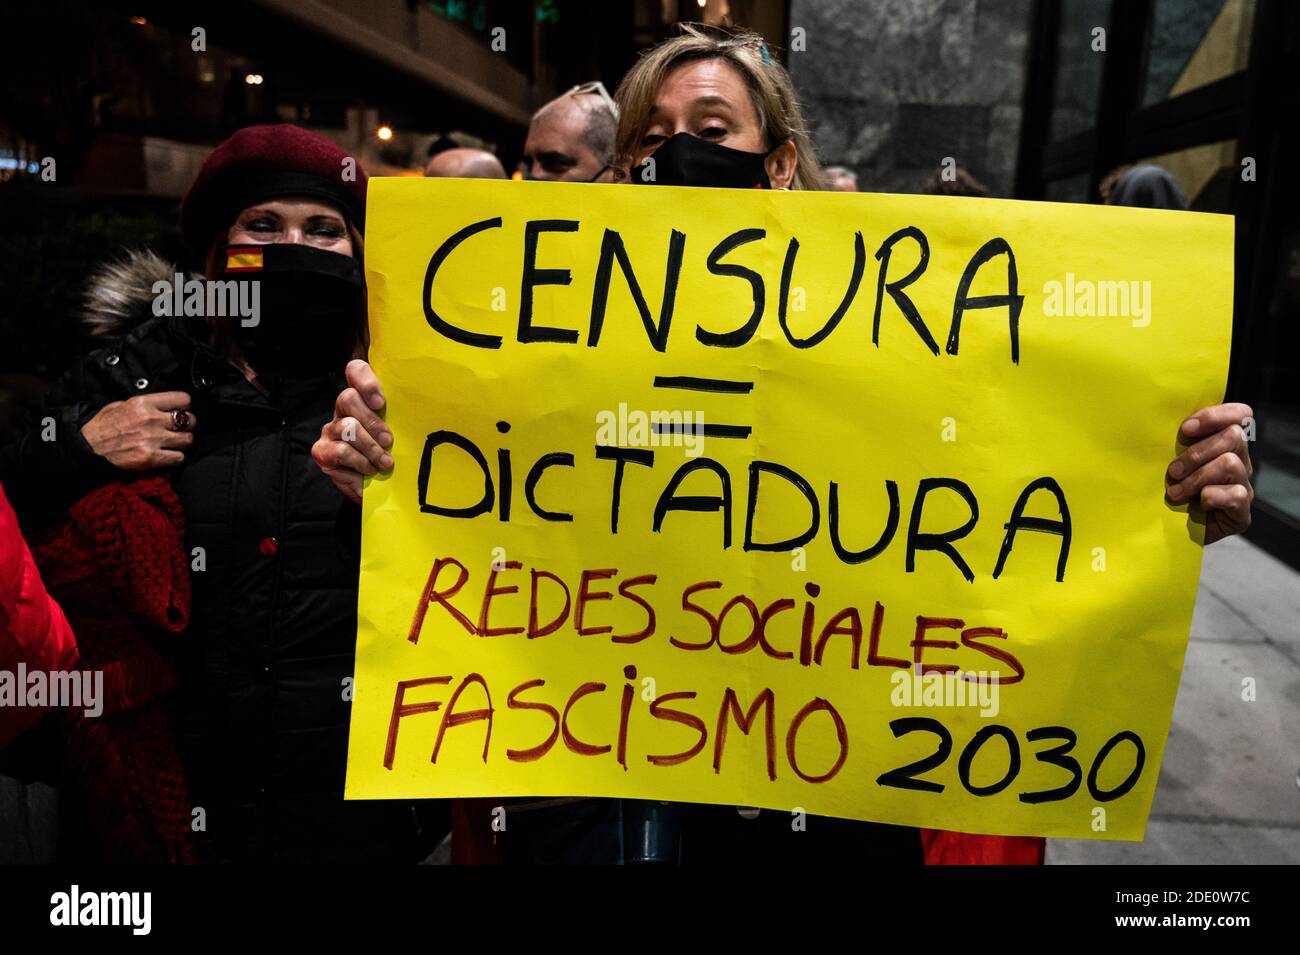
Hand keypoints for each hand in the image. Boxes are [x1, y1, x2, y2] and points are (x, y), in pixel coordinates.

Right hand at [80, 392, 195, 469]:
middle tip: (181, 430)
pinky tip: (168, 456)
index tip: (184, 410)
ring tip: (173, 444)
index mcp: (144, 403)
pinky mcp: (150, 458)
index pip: (183, 399)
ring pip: (187, 440)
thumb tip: (166, 405)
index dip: (186, 406)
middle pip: (190, 421)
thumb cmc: (103, 427)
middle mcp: (151, 419)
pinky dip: (176, 458)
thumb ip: (147, 404)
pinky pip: (179, 458)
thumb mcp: (122, 405)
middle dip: (188, 426)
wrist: (88, 448)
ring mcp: (152, 439)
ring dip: (183, 443)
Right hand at [311, 359, 392, 504]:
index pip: (356, 371)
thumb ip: (404, 415)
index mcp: (364, 398)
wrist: (380, 488)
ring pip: (347, 426)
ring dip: (370, 447)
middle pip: (347, 398)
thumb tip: (429, 405)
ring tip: (384, 462)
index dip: (366, 381)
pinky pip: (340, 451)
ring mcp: (331, 429)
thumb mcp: (402, 432)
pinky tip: (369, 470)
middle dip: (372, 422)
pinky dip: (359, 462)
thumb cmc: (393, 454)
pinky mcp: (322, 451)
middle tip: (389, 441)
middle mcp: (343, 409)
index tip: (381, 403)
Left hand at [1166, 402, 1252, 544]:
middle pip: (1234, 437)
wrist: (1165, 531)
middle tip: (1173, 471)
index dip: (1217, 415)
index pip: (1240, 414)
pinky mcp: (1242, 512)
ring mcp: (1242, 486)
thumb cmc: (1165, 489)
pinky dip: (1212, 497)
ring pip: (1230, 464)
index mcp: (1223, 443)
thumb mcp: (1168, 461)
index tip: (1186, 429)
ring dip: (1197, 478)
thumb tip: (1157, 422)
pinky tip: (1198, 505)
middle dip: (1197, 453)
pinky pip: (1235, 495)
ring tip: (1176, 492)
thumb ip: (1175, 441)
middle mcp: (1239, 461)